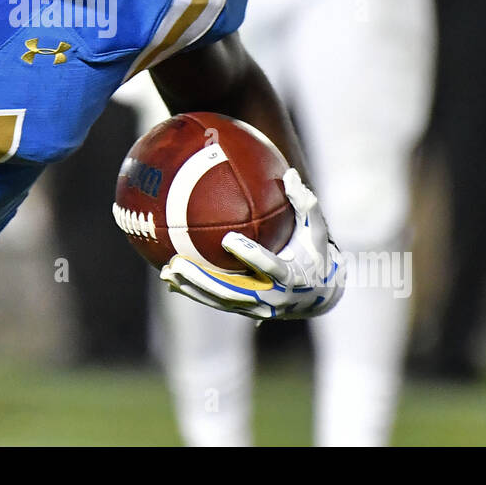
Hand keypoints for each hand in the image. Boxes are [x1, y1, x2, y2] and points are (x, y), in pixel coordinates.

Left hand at [159, 169, 345, 320]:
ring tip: (168, 273)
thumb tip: (289, 174)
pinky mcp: (244, 310)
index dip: (250, 255)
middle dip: (204, 279)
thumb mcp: (315, 230)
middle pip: (233, 291)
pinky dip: (193, 292)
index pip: (269, 266)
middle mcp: (272, 297)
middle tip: (180, 263)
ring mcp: (257, 307)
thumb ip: (304, 204)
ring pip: (220, 300)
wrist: (317, 294)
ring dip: (193, 287)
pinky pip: (216, 301)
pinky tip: (170, 280)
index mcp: (292, 276)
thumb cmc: (314, 253)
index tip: (229, 240)